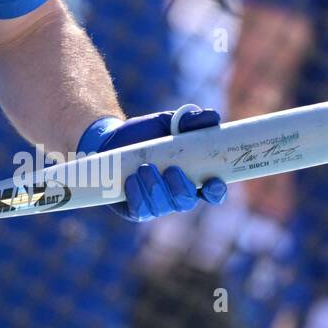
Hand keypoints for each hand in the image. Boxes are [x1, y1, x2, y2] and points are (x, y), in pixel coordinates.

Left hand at [77, 104, 227, 221]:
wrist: (111, 138)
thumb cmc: (146, 133)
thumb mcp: (168, 122)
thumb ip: (190, 120)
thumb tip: (212, 117)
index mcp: (193, 177)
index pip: (212, 192)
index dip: (216, 191)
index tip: (212, 182)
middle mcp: (177, 194)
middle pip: (186, 201)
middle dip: (181, 188)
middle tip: (171, 169)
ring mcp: (156, 203)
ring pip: (163, 206)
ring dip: (156, 188)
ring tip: (144, 168)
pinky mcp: (135, 208)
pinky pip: (141, 210)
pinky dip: (138, 195)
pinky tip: (131, 179)